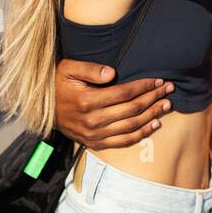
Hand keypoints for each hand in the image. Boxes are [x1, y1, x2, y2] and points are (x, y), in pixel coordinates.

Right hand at [54, 59, 174, 148]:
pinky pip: (122, 141)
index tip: (159, 80)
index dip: (144, 86)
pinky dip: (140, 134)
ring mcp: (94, 135)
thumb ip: (90, 69)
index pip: (124, 93)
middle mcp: (93, 121)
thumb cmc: (58, 83)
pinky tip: (154, 125)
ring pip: (131, 126)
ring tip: (166, 106)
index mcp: (88, 101)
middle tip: (169, 90)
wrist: (42, 109)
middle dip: (153, 98)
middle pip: (132, 110)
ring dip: (152, 116)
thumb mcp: (68, 68)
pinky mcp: (94, 143)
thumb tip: (111, 73)